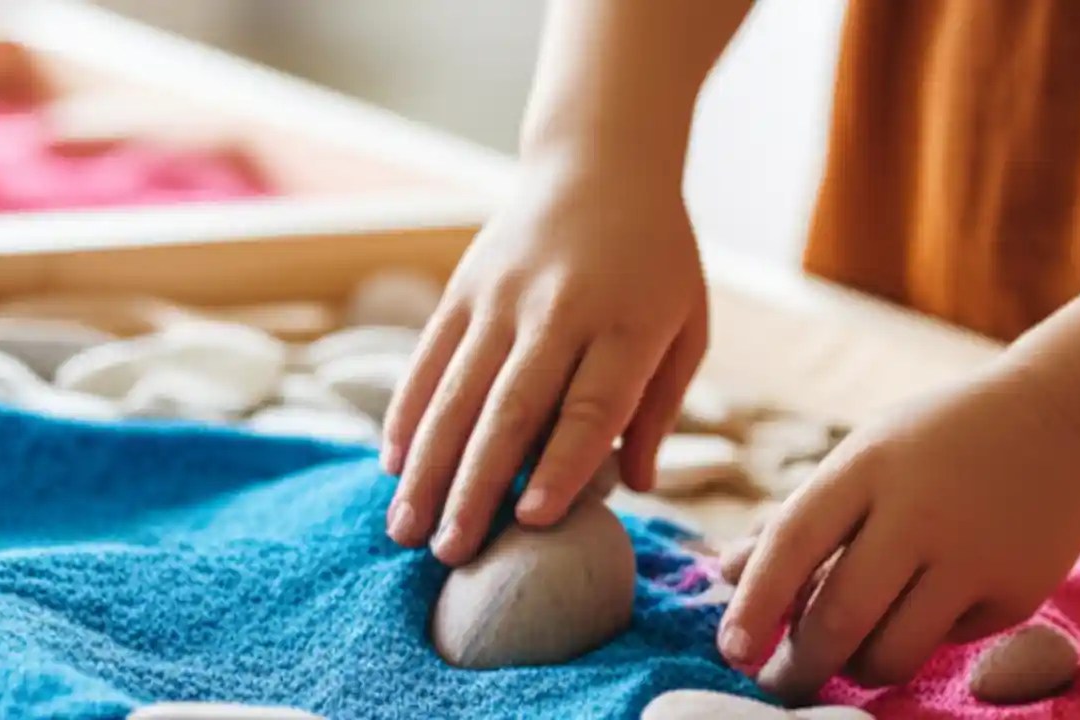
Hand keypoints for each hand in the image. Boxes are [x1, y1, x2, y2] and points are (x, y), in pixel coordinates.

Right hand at [381, 160, 707, 565]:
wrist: (600, 162)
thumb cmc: (656, 259)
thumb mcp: (686, 324)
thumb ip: (659, 405)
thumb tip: (636, 487)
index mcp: (627, 323)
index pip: (591, 404)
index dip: (562, 464)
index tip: (534, 521)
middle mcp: (559, 309)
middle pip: (512, 407)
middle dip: (477, 485)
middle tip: (451, 552)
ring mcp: (502, 295)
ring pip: (457, 390)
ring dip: (428, 465)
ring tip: (405, 528)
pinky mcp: (464, 287)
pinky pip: (429, 358)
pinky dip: (408, 413)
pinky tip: (393, 464)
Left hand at [717, 363, 1079, 702]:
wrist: (1059, 423)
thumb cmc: (933, 444)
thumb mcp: (861, 458)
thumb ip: (797, 517)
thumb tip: (727, 572)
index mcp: (866, 466)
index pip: (794, 542)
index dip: (756, 602)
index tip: (729, 649)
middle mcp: (919, 511)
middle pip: (840, 616)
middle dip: (798, 666)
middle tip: (775, 684)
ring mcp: (973, 556)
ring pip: (892, 652)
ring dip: (854, 670)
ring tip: (844, 659)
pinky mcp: (1017, 594)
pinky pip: (946, 644)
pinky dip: (919, 639)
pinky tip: (928, 602)